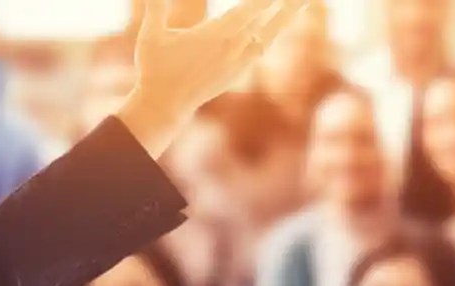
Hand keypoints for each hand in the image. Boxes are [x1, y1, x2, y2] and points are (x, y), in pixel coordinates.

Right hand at [118, 0, 308, 154]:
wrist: (165, 106)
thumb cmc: (155, 69)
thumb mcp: (151, 36)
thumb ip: (154, 8)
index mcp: (216, 34)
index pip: (253, 7)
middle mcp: (233, 47)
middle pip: (268, 17)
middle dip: (285, 2)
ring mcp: (238, 62)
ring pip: (269, 33)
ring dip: (287, 15)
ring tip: (303, 0)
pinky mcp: (237, 72)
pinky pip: (259, 47)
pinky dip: (270, 32)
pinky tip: (275, 24)